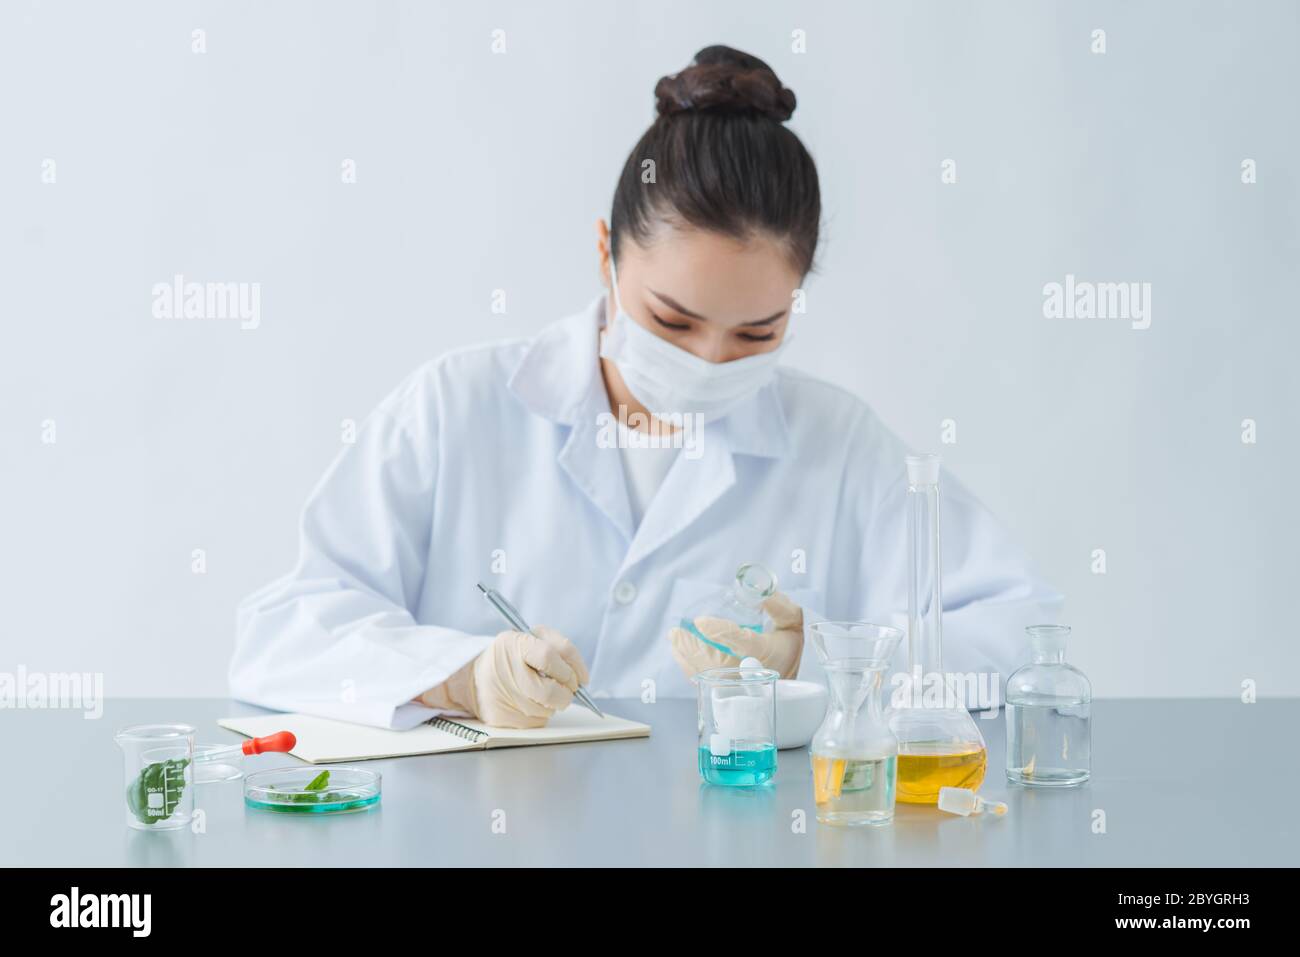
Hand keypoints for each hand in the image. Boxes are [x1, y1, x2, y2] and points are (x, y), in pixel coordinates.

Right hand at [420, 627, 589, 728]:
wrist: (476, 678)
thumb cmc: (512, 656)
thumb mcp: (530, 636)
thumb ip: (558, 646)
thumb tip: (581, 676)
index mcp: (514, 644)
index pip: (549, 657)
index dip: (572, 668)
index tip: (581, 677)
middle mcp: (506, 672)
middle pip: (551, 693)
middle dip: (568, 693)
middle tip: (570, 688)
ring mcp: (503, 698)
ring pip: (548, 710)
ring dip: (555, 702)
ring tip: (543, 690)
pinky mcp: (502, 719)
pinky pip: (537, 721)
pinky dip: (542, 712)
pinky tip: (531, 701)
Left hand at [668, 592, 803, 678]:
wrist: (799, 677)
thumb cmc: (792, 644)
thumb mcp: (793, 621)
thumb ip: (779, 605)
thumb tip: (761, 590)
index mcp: (767, 651)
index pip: (741, 640)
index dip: (719, 631)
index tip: (700, 621)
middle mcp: (751, 670)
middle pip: (716, 661)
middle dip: (692, 647)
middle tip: (675, 632)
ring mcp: (740, 683)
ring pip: (708, 673)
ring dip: (687, 657)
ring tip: (674, 641)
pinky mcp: (732, 689)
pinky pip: (708, 681)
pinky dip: (691, 668)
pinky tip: (681, 655)